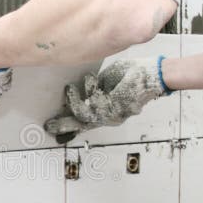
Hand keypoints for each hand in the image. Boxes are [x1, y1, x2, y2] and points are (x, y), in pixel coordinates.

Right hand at [44, 56, 169, 141]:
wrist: (152, 75)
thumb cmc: (134, 76)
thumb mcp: (109, 82)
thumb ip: (95, 90)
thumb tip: (81, 92)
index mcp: (109, 113)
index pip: (85, 122)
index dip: (69, 126)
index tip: (54, 127)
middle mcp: (111, 118)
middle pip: (82, 126)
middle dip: (64, 126)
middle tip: (49, 125)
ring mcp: (114, 114)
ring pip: (85, 116)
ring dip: (74, 102)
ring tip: (70, 89)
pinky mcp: (116, 107)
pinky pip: (94, 104)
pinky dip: (87, 92)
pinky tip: (87, 81)